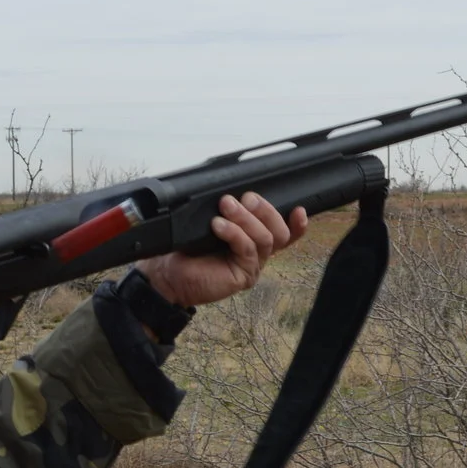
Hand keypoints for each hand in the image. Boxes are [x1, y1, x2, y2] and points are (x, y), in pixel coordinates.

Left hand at [138, 192, 308, 307]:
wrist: (167, 274)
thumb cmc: (186, 247)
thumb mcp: (210, 221)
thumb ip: (229, 209)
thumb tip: (237, 191)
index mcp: (253, 239)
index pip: (284, 231)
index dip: (296, 223)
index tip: (299, 208)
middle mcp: (257, 253)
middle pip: (280, 231)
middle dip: (265, 209)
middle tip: (246, 198)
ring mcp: (252, 265)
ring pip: (265, 238)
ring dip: (246, 218)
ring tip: (226, 206)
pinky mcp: (243, 276)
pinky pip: (247, 249)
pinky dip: (234, 233)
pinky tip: (219, 225)